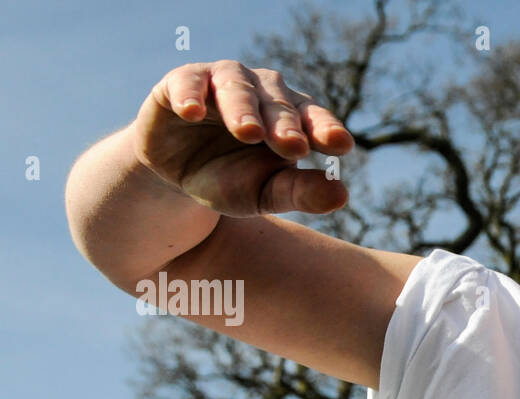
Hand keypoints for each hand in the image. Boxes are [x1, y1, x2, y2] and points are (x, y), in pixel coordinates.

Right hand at [132, 60, 352, 216]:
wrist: (177, 178)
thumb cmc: (231, 181)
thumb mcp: (266, 194)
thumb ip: (301, 192)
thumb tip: (342, 194)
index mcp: (290, 116)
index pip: (314, 118)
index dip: (325, 129)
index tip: (341, 145)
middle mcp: (261, 91)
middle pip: (278, 103)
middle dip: (285, 124)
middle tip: (294, 146)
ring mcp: (221, 82)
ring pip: (236, 85)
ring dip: (243, 107)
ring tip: (249, 131)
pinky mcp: (181, 82)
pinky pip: (187, 82)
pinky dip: (190, 94)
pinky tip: (192, 112)